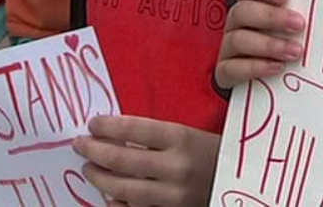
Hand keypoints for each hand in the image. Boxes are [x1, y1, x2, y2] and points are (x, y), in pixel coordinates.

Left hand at [74, 115, 218, 206]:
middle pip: (123, 159)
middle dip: (95, 151)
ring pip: (124, 189)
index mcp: (182, 138)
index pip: (134, 129)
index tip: (92, 124)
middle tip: (80, 145)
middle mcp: (176, 167)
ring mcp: (174, 195)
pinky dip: (118, 204)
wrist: (242, 184)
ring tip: (88, 169)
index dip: (108, 126)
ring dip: (100, 178)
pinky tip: (108, 196)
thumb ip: (156, 137)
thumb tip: (115, 135)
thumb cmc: (212, 154)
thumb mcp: (189, 136)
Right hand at [215, 0, 305, 89]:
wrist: (278, 88)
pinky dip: (254, 67)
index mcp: (254, 3)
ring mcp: (230, 48)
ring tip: (295, 52)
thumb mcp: (304, 24)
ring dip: (268, 44)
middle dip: (271, 17)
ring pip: (238, 39)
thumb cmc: (295, 45)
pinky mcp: (227, 72)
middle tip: (299, 24)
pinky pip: (231, 68)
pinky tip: (276, 68)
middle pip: (242, 11)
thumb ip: (313, 9)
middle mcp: (239, 23)